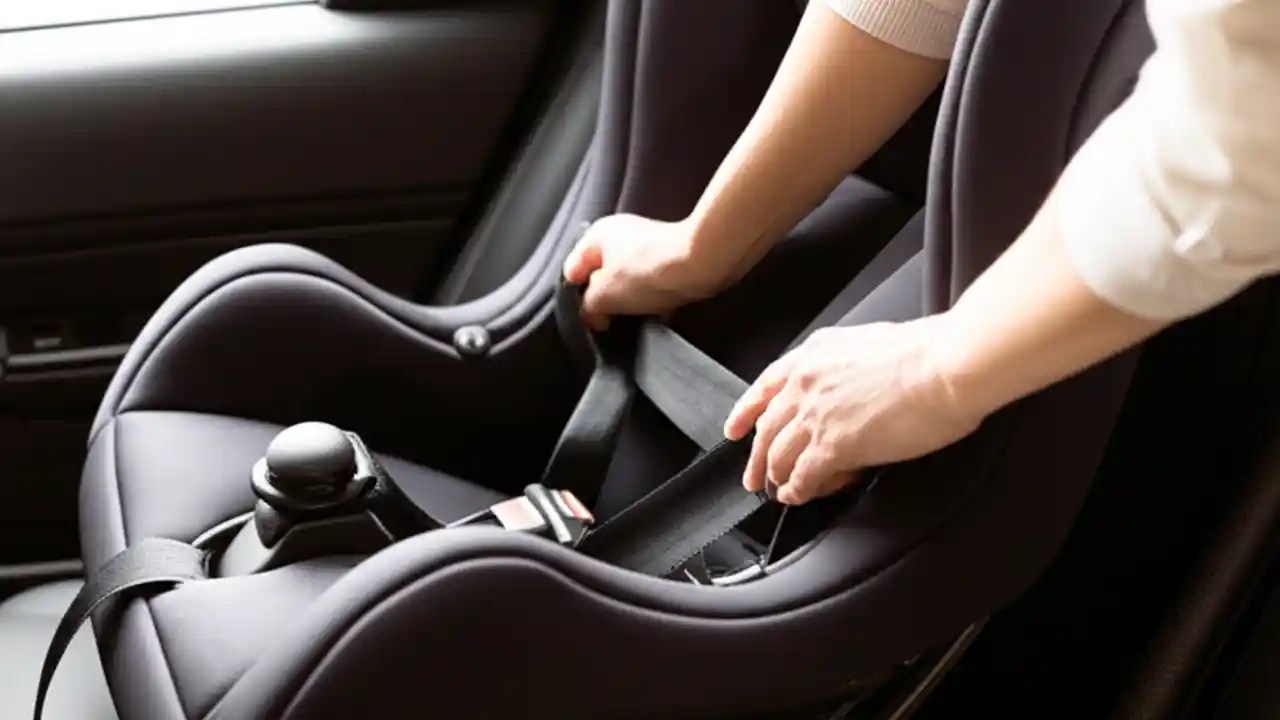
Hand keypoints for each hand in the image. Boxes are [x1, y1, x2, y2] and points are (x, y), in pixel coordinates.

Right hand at [562, 214, 728, 329]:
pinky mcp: (670, 255)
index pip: (572, 271)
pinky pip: (652, 282)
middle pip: (601, 276)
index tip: (590, 318)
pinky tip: (659, 311)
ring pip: (627, 281)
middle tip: (612, 321)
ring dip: (631, 301)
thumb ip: (588, 308)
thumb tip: (592, 315)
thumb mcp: (604, 296)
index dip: (576, 298)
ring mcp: (646, 243)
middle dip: (606, 301)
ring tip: (638, 317)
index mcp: (596, 234)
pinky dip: (653, 297)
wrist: (703, 262)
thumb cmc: (647, 273)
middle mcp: (619, 233)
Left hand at [722, 317, 984, 504]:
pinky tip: (796, 497)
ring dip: (773, 477)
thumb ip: (847, 366)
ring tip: (775, 491)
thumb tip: (850, 385)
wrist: (946, 366)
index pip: (766, 385)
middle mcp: (806, 383)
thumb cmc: (929, 352)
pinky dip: (795, 490)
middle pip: (766, 427)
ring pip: (778, 454)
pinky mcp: (832, 446)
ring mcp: (815, 416)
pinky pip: (802, 476)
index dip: (745, 411)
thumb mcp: (871, 344)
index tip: (735, 428)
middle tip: (753, 476)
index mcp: (815, 354)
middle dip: (756, 456)